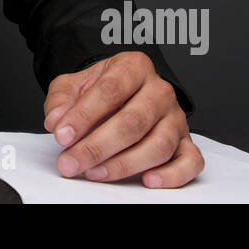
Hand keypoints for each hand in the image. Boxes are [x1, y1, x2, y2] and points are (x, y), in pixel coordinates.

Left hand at [43, 51, 202, 187]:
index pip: (110, 90)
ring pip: (159, 144)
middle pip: (133, 121)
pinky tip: (148, 180)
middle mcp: (160, 90)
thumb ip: (61, 99)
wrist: (123, 92)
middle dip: (97, 146)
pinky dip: (173, 175)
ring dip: (124, 164)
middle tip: (71, 162)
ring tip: (94, 173)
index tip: (62, 135)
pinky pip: (191, 161)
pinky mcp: (186, 141)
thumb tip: (56, 120)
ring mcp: (176, 117)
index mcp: (134, 67)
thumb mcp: (73, 85)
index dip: (84, 115)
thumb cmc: (100, 90)